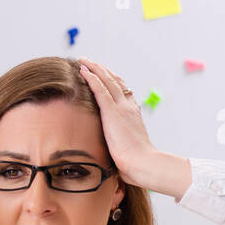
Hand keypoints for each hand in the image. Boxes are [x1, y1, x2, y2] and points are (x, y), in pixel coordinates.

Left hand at [76, 57, 159, 187]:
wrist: (142, 163)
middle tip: (90, 61)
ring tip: (83, 60)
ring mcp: (121, 107)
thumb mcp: (126, 148)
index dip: (111, 80)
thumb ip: (119, 143)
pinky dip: (91, 77)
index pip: (122, 91)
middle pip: (115, 81)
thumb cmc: (135, 163)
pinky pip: (100, 89)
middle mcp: (128, 106)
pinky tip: (82, 70)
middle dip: (102, 70)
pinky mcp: (112, 111)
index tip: (102, 73)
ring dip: (94, 68)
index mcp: (132, 114)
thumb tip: (112, 153)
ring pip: (107, 80)